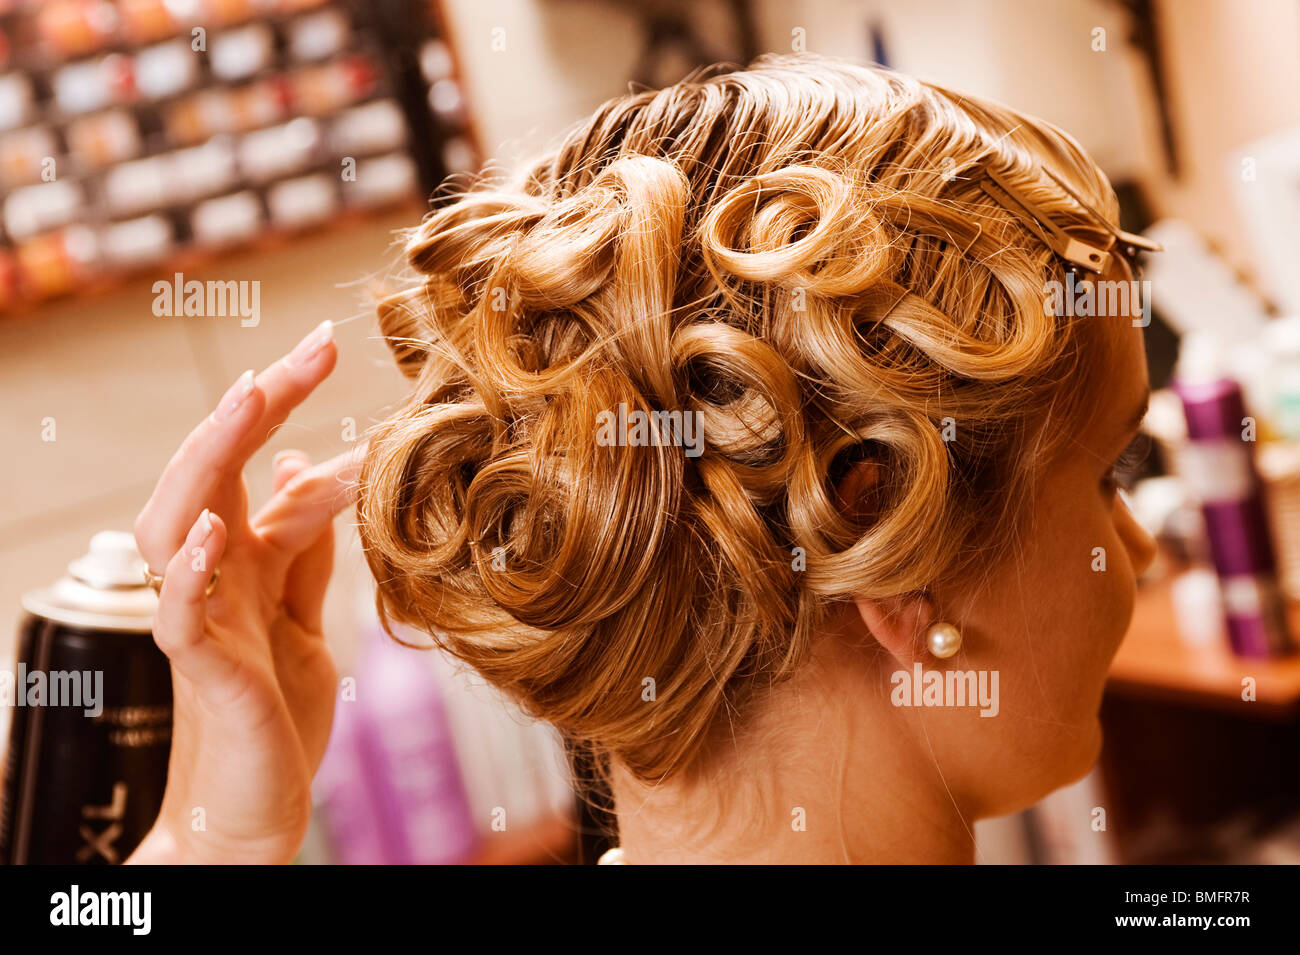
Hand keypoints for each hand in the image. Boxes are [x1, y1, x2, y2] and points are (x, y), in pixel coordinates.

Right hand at [127, 320, 358, 864]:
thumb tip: (301, 466)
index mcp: (244, 556)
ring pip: (174, 523)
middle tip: (309, 351)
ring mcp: (202, 618)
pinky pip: (179, 615)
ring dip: (208, 461)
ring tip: (248, 401)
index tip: (325, 344)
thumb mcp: (305, 612)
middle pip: (213, 472)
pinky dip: (192, 572)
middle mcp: (215, 575)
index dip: (284, 404)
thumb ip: (302, 546)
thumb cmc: (276, 706)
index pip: (257, 462)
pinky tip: (217, 532)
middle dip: (254, 406)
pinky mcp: (200, 671)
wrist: (258, 801)